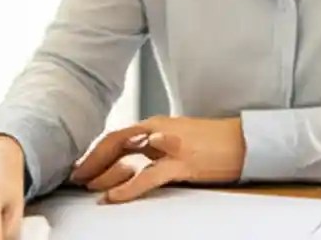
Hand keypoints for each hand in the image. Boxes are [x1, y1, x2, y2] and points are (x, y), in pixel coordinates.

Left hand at [69, 116, 245, 203]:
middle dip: (93, 160)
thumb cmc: (213, 143)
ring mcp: (170, 145)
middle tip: (76, 176)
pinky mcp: (182, 163)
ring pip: (127, 157)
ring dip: (104, 173)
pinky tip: (114, 196)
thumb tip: (134, 158)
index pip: (118, 135)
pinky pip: (149, 176)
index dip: (96, 150)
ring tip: (89, 187)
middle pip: (116, 141)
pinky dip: (128, 187)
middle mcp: (159, 130)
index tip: (81, 166)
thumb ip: (155, 146)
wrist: (243, 141)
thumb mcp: (178, 139)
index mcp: (157, 125)